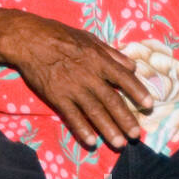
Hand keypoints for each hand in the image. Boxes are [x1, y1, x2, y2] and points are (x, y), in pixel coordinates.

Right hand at [5, 14, 153, 149]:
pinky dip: (82, 129)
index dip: (138, 92)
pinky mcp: (57, 97)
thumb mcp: (90, 38)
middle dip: (125, 119)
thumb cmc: (61, 36)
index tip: (149, 105)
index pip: (124, 78)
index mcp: (99, 60)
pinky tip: (91, 141)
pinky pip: (71, 116)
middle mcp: (89, 76)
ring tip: (119, 143)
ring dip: (108, 129)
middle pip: (112, 100)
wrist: (30, 40)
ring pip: (94, 112)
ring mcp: (72, 88)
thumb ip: (112, 54)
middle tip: (136, 134)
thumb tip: (133, 66)